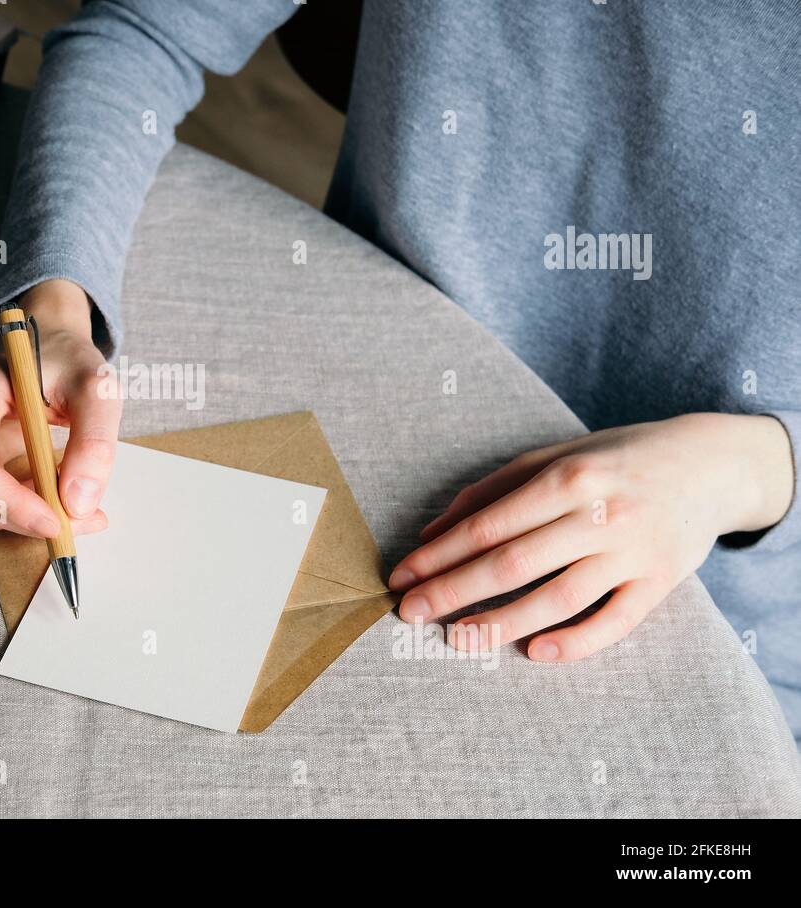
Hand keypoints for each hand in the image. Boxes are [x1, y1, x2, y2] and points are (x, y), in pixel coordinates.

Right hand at [0, 279, 120, 536]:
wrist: (49, 349)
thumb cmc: (67, 363)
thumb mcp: (96, 390)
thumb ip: (94, 441)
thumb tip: (78, 503)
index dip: (10, 502)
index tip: (56, 521)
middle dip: (31, 517)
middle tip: (90, 518)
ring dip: (32, 515)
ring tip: (81, 500)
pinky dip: (26, 507)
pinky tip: (57, 489)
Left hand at [389, 413, 793, 661]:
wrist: (712, 464)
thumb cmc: (614, 459)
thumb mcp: (553, 457)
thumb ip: (491, 492)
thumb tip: (432, 533)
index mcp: (567, 477)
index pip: (487, 525)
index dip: (438, 556)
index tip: (399, 577)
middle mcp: (599, 514)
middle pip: (512, 563)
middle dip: (452, 591)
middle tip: (409, 613)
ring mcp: (632, 551)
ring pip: (558, 598)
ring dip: (501, 623)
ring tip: (458, 639)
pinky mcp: (662, 582)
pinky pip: (615, 622)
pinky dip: (576, 643)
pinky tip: (535, 653)